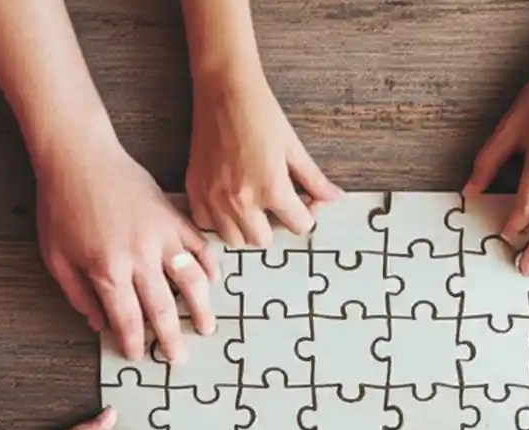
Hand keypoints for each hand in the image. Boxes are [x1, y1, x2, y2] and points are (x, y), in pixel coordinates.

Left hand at [35, 140, 219, 361]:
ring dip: (201, 309)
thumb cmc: (62, 206)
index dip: (135, 343)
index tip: (139, 356)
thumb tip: (98, 323)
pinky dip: (209, 266)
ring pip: (191, 282)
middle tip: (178, 358)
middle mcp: (140, 259)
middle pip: (163, 310)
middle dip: (172, 339)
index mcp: (108, 271)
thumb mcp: (56, 257)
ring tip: (206, 327)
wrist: (79, 157)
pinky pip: (199, 248)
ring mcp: (162, 237)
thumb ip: (77, 295)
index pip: (128, 320)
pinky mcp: (174, 218)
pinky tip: (212, 281)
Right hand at [187, 70, 341, 247]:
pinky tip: (228, 202)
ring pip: (234, 239)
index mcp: (271, 188)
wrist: (223, 89)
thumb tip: (333, 196)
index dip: (306, 216)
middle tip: (276, 205)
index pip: (299, 226)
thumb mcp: (293, 146)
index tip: (304, 204)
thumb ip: (313, 178)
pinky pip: (206, 223)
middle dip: (274, 227)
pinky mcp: (195, 190)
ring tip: (252, 206)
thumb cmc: (259, 112)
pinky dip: (218, 220)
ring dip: (246, 228)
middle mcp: (241, 200)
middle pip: (263, 241)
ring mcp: (214, 198)